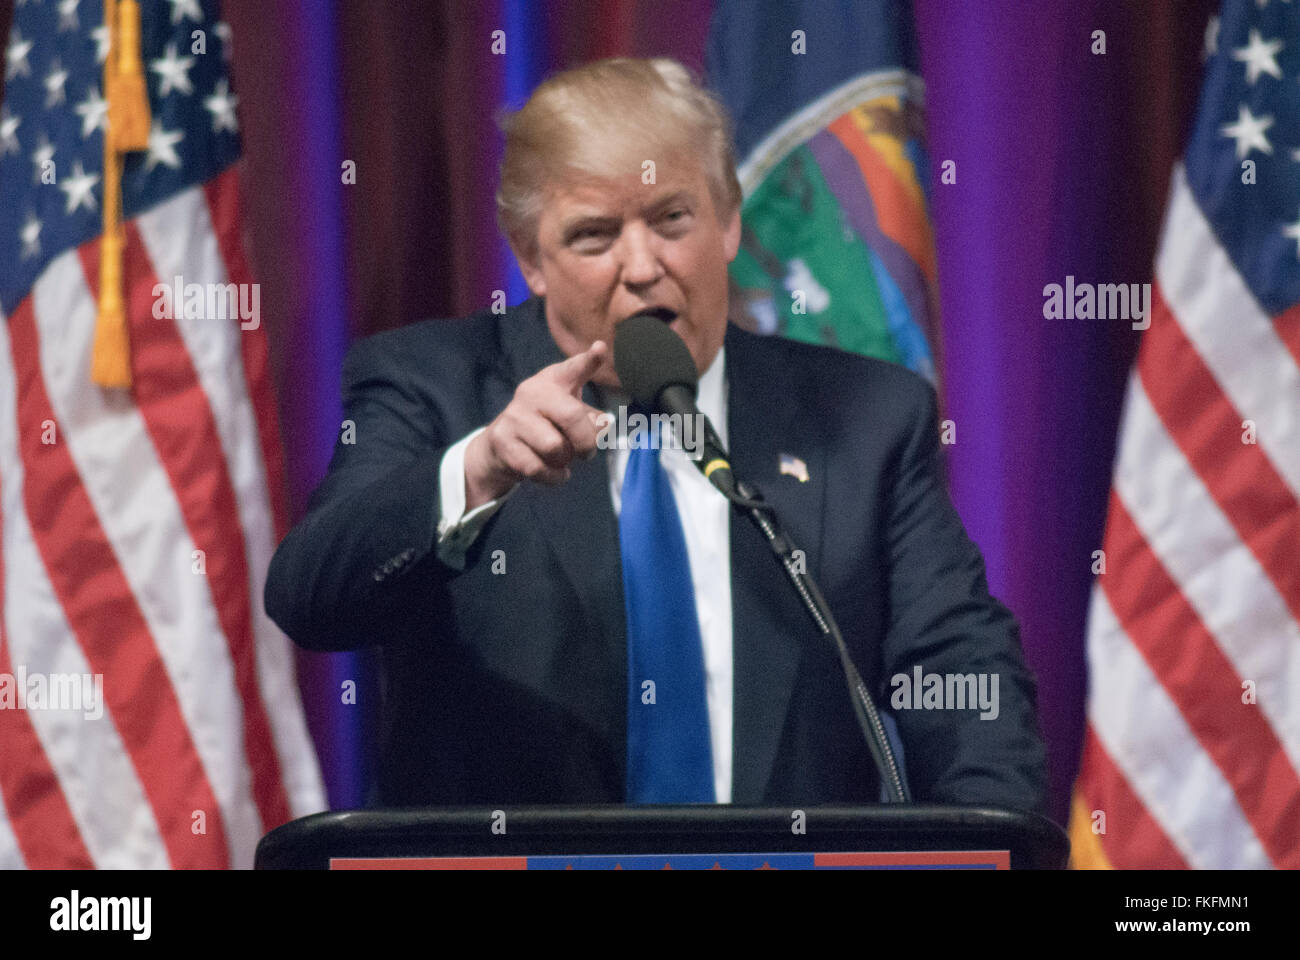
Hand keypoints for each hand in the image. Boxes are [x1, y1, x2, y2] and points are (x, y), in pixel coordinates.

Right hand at [464, 340, 609, 508]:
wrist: (500, 446)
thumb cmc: (545, 426)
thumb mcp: (568, 413)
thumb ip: (590, 417)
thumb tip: (605, 424)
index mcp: (553, 381)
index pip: (572, 369)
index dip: (587, 361)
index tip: (600, 350)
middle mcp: (532, 392)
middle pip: (571, 417)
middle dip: (587, 441)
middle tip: (587, 453)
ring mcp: (514, 416)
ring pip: (555, 447)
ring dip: (565, 461)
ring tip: (561, 458)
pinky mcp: (503, 441)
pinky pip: (539, 468)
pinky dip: (554, 476)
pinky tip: (553, 472)